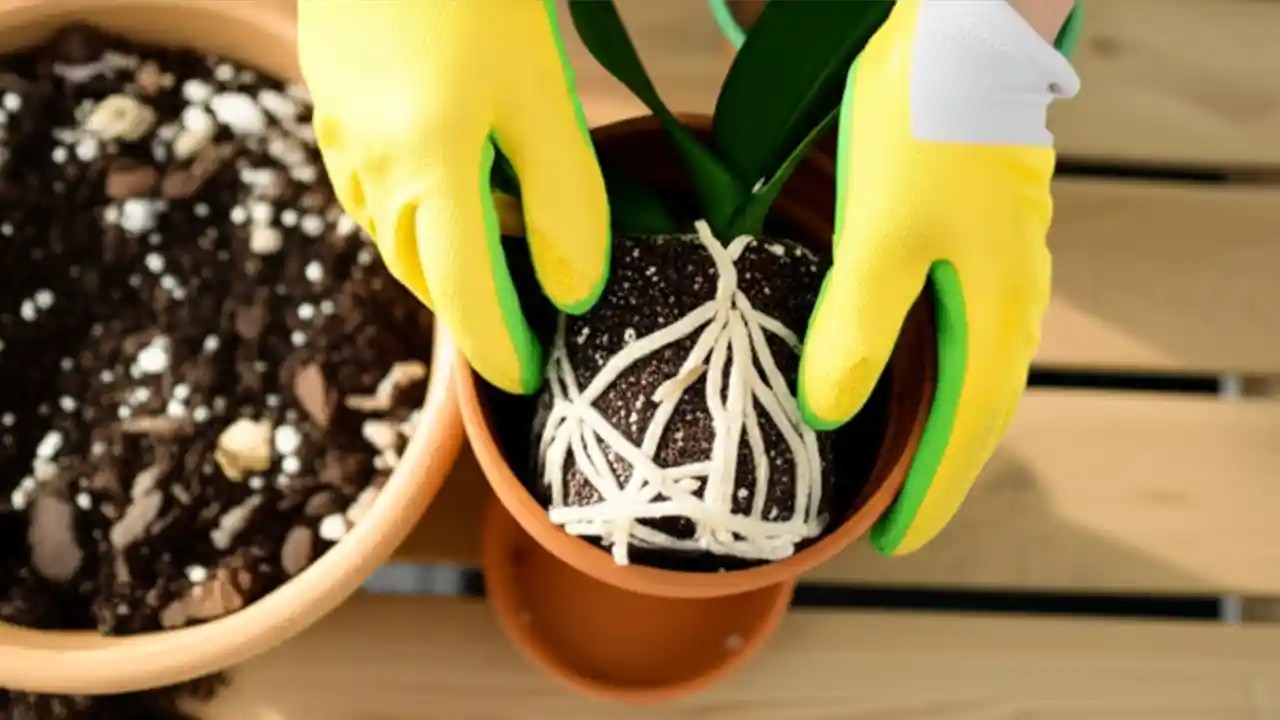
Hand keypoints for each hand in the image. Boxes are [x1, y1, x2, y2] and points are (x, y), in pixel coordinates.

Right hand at [297, 0, 608, 394]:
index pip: (465, 297)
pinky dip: (418, 206)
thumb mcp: (544, 98)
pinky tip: (452, 174)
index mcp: (427, 173)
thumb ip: (565, 200)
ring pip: (393, 232)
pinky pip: (374, 186)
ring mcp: (342, 135)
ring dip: (444, 255)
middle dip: (473, 304)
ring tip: (501, 242)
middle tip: (527, 311)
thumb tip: (576, 291)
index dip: (499, 348)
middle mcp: (372, 168)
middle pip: (423, 272)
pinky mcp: (332, 102)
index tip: (526, 383)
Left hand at [797, 0, 1079, 554]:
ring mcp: (1003, 264)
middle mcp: (1012, 298)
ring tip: (900, 459)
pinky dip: (935, 367)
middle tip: (898, 519)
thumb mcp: (879, 237)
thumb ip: (857, 329)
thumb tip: (831, 410)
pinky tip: (905, 364)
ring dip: (941, 421)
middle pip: (980, 409)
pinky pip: (963, 327)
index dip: (931, 491)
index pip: (967, 430)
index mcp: (996, 311)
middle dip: (941, 469)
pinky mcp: (982, 234)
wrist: (964, 34)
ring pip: (973, 368)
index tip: (895, 545)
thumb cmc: (921, 130)